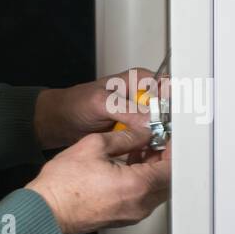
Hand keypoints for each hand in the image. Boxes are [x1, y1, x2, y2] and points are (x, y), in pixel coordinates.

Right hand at [24, 125, 169, 233]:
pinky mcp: (123, 218)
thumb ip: (126, 137)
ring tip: (139, 151)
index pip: (171, 166)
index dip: (172, 148)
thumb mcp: (95, 146)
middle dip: (164, 158)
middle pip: (168, 180)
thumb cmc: (63, 185)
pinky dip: (143, 181)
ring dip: (153, 170)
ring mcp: (132, 214)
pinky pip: (143, 198)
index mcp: (137, 185)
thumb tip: (141, 133)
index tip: (166, 137)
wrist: (47, 210)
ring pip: (156, 189)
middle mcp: (139, 204)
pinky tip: (128, 166)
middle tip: (154, 141)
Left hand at [33, 66, 163, 150]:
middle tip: (164, 140)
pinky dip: (148, 147)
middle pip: (168, 111)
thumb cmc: (75, 103)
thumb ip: (126, 110)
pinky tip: (146, 153)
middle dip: (168, 126)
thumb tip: (149, 119)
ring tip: (156, 148)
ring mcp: (139, 115)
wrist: (61, 121)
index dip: (173, 106)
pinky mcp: (134, 130)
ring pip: (161, 127)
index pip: (167, 89)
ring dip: (159, 139)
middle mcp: (142, 97)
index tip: (171, 123)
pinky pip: (149, 139)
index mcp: (139, 81)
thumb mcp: (101, 103)